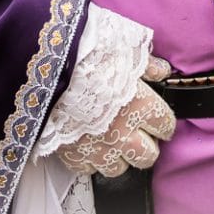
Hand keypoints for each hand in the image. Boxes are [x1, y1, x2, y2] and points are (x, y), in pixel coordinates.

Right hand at [56, 56, 175, 176]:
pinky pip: (89, 168)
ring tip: (112, 138)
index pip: (166, 126)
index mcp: (141, 105)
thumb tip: (160, 71)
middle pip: (148, 156)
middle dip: (146, 144)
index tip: (156, 116)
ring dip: (119, 155)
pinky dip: (91, 158)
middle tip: (137, 130)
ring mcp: (98, 148)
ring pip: (119, 168)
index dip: (162, 120)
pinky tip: (88, 141)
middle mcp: (123, 132)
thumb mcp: (123, 45)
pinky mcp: (73, 155)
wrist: (47, 64)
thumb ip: (146, 62)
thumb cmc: (86, 51)